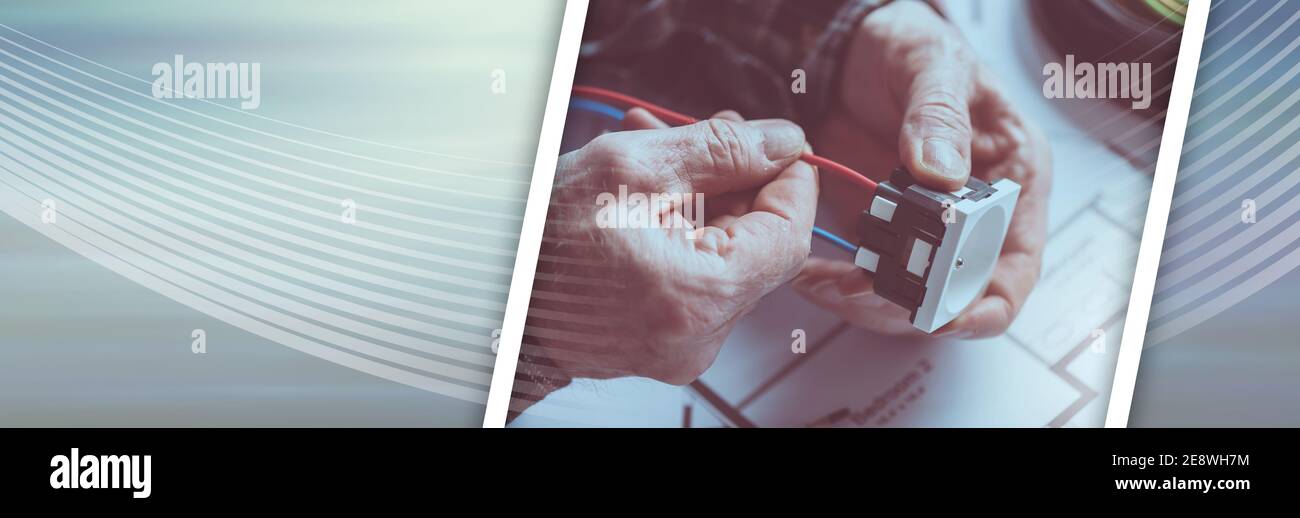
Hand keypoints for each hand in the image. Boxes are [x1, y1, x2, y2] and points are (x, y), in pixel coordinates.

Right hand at [527, 109, 817, 384]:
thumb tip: (781, 143)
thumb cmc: (535, 242)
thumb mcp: (628, 170)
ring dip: (707, 202)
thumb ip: (718, 153)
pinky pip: (699, 279)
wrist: (484, 296)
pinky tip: (653, 199)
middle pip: (758, 247)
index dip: (790, 183)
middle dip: (738, 182)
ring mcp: (683, 345)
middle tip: (711, 136)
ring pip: (727, 259)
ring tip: (661, 158)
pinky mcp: (666, 343)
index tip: (776, 147)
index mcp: (697, 295)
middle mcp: (698, 334)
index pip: (790, 236)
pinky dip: (686, 235)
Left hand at [793, 1, 1051, 337]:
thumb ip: (940, 116)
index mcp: (1011, 179)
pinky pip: (864, 275)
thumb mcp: (933, 66)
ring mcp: (924, 227)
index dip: (985, 304)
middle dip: (910, 305)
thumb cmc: (910, 47)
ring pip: (907, 295)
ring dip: (866, 300)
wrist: (850, 46)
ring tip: (826, 281)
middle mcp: (972, 215)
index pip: (1015, 267)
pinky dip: (837, 283)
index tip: (943, 315)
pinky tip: (809, 272)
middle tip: (864, 291)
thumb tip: (942, 175)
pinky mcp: (879, 228)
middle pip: (957, 294)